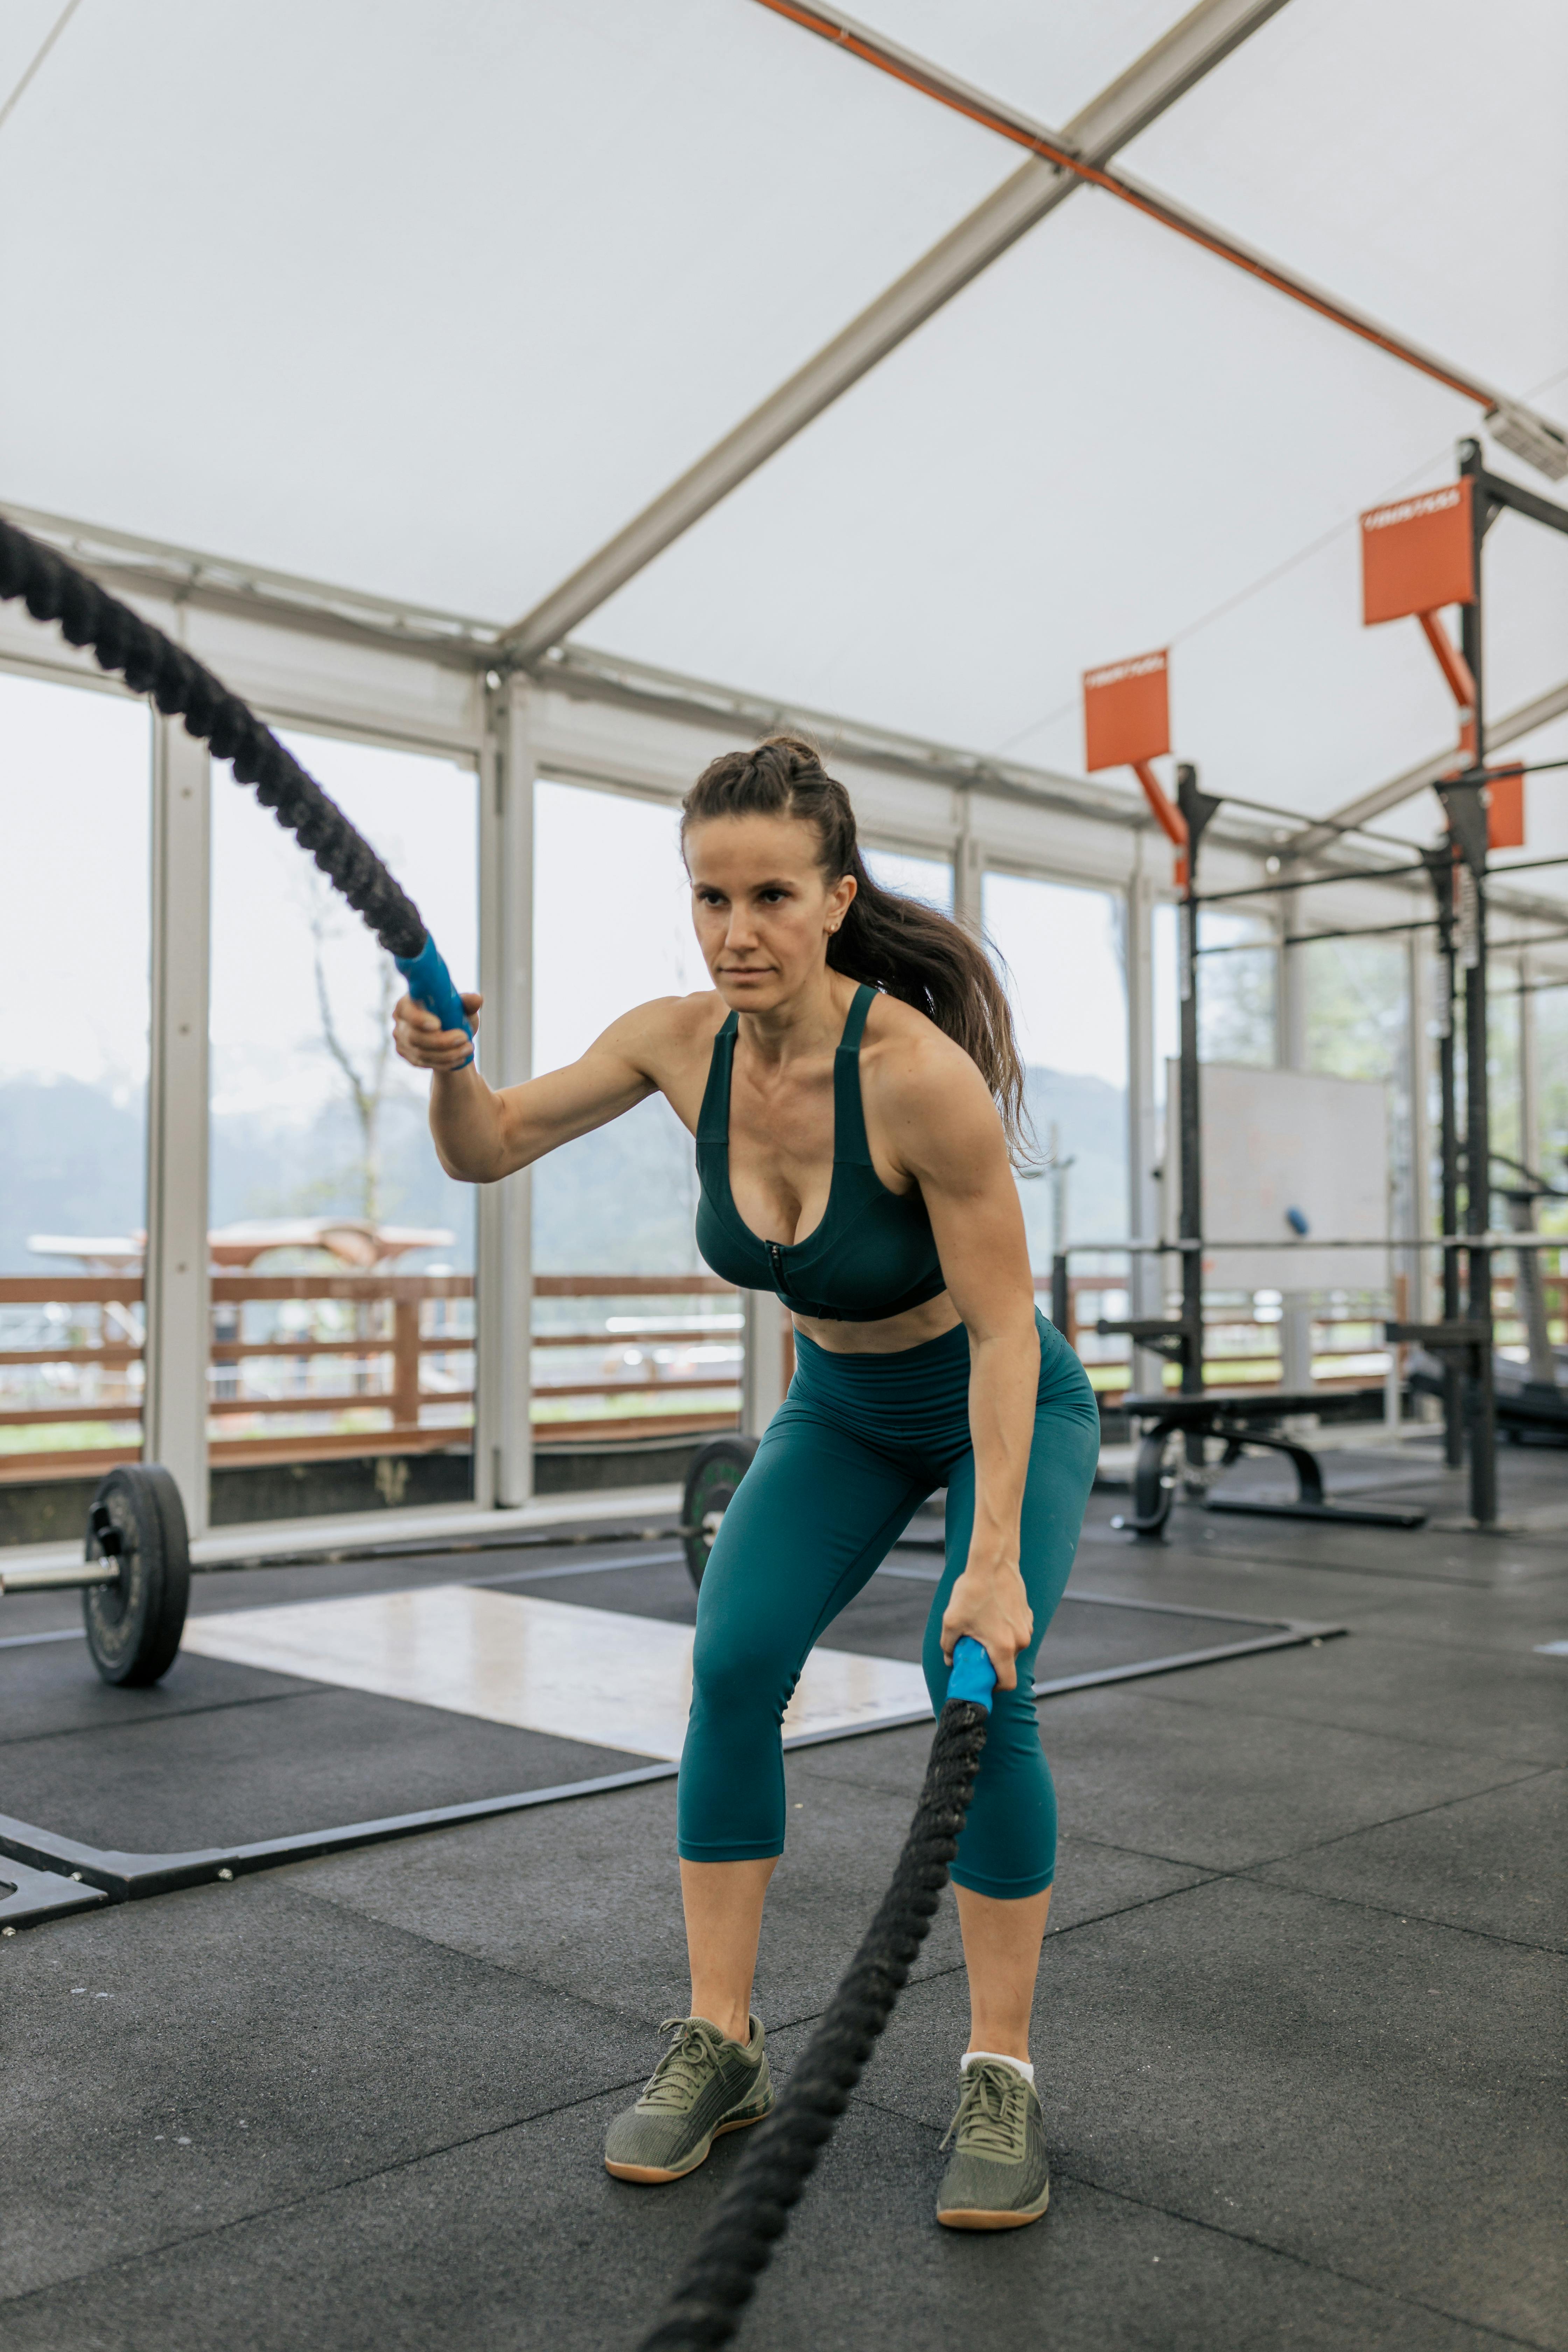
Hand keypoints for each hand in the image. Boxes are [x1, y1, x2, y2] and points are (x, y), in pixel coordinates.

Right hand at [393, 990, 482, 1072]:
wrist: (450, 1035)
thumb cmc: (453, 1015)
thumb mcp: (462, 1007)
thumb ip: (467, 1002)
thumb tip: (477, 999)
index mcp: (408, 1003)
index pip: (406, 1011)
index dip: (418, 1019)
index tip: (438, 1025)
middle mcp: (400, 1021)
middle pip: (414, 1036)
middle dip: (441, 1041)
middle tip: (464, 1038)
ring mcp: (401, 1040)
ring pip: (421, 1053)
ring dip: (447, 1054)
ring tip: (468, 1048)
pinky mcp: (407, 1055)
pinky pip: (424, 1063)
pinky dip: (444, 1062)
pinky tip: (460, 1059)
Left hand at [940, 1564, 1031, 1692]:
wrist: (993, 1561)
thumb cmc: (973, 1590)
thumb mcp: (952, 1620)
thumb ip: (948, 1646)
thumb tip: (950, 1659)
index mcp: (1004, 1647)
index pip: (1008, 1682)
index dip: (995, 1687)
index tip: (983, 1681)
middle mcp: (1020, 1639)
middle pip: (1007, 1663)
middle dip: (991, 1661)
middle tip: (974, 1649)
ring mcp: (1026, 1626)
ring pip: (1012, 1646)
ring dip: (997, 1644)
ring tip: (980, 1626)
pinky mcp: (1027, 1614)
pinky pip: (1016, 1630)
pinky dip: (1004, 1630)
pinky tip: (990, 1614)